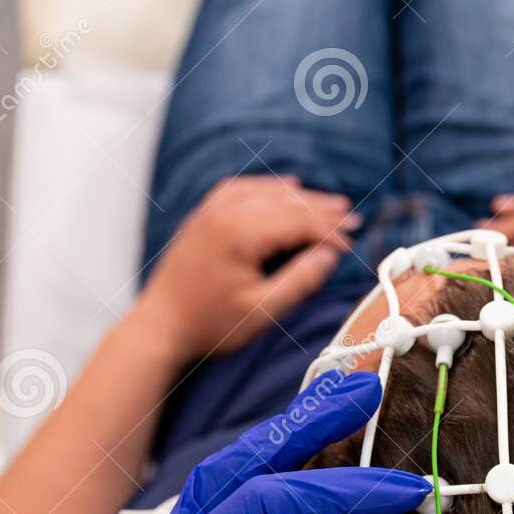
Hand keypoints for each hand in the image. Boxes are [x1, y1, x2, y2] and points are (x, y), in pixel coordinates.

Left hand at [89, 372, 428, 513]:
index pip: (252, 506)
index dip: (333, 490)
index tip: (405, 494)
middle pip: (227, 475)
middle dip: (295, 430)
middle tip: (360, 383)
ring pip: (224, 495)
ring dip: (283, 452)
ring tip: (341, 406)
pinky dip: (275, 499)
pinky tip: (317, 474)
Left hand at [137, 175, 359, 360]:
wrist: (160, 326)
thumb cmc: (210, 325)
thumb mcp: (262, 311)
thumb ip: (300, 281)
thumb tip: (330, 255)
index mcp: (241, 235)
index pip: (299, 222)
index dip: (330, 231)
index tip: (352, 242)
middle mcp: (225, 213)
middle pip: (286, 202)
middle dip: (322, 210)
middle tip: (352, 217)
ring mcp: (211, 210)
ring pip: (266, 191)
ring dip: (301, 197)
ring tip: (330, 204)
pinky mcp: (203, 215)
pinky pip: (241, 188)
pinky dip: (267, 187)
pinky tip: (285, 188)